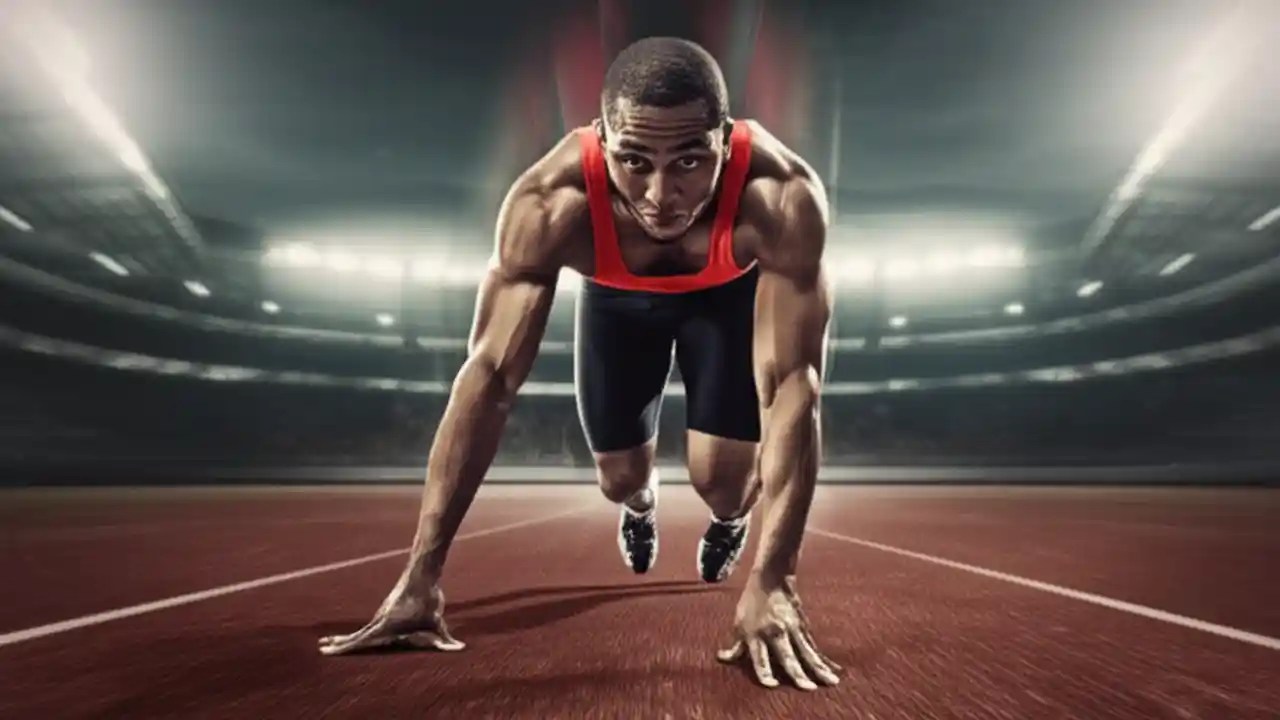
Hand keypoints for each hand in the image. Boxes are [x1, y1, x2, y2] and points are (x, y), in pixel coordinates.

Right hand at [318, 569, 464, 655]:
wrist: (422, 572)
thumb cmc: (427, 597)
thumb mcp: (436, 620)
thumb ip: (444, 638)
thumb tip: (460, 648)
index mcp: (386, 624)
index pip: (362, 639)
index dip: (345, 645)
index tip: (328, 649)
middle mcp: (380, 619)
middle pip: (357, 635)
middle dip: (340, 643)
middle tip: (322, 648)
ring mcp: (382, 613)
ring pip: (363, 629)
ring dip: (348, 637)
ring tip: (331, 642)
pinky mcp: (386, 609)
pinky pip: (370, 624)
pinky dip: (360, 631)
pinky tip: (358, 635)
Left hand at [716, 573, 840, 689]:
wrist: (772, 578)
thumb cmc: (752, 604)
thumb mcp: (739, 623)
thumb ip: (735, 646)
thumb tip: (722, 659)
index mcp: (755, 634)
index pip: (760, 657)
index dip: (765, 671)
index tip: (772, 685)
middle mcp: (775, 632)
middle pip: (788, 656)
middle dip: (798, 673)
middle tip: (808, 689)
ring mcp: (792, 629)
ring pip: (807, 652)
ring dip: (819, 668)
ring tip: (831, 683)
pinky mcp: (804, 627)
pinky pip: (813, 647)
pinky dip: (823, 659)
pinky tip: (833, 671)